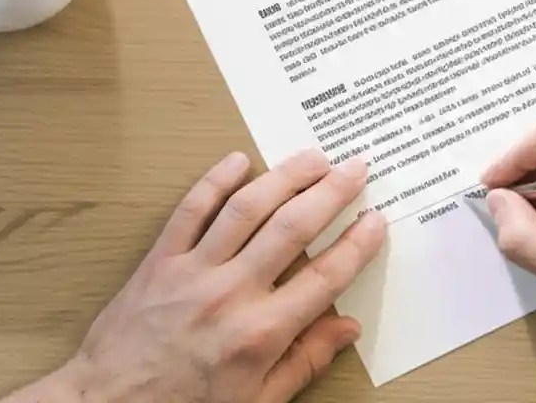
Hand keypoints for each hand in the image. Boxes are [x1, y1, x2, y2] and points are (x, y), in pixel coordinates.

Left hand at [18, 151, 385, 402]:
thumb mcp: (256, 402)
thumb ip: (304, 361)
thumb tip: (346, 328)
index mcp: (261, 333)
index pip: (326, 276)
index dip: (357, 244)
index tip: (376, 220)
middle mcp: (231, 294)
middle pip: (292, 228)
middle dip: (330, 193)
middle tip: (356, 168)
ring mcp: (193, 271)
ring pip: (246, 209)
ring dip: (284, 177)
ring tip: (311, 157)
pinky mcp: (160, 261)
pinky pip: (190, 210)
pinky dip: (214, 181)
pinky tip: (238, 161)